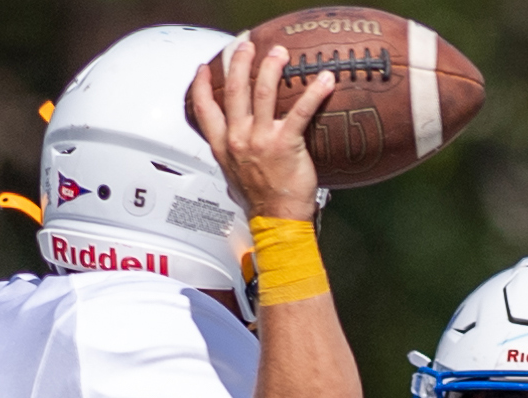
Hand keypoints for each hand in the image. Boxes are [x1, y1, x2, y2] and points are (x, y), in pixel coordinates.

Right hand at [189, 38, 334, 219]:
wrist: (277, 221)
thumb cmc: (261, 203)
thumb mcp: (235, 177)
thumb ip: (234, 156)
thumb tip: (240, 149)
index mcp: (224, 147)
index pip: (204, 109)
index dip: (202, 85)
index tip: (205, 69)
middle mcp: (239, 139)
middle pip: (235, 91)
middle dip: (240, 62)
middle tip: (246, 45)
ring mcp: (261, 140)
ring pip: (263, 93)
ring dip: (271, 68)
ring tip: (279, 53)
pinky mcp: (285, 144)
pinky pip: (301, 111)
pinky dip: (315, 92)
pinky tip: (325, 80)